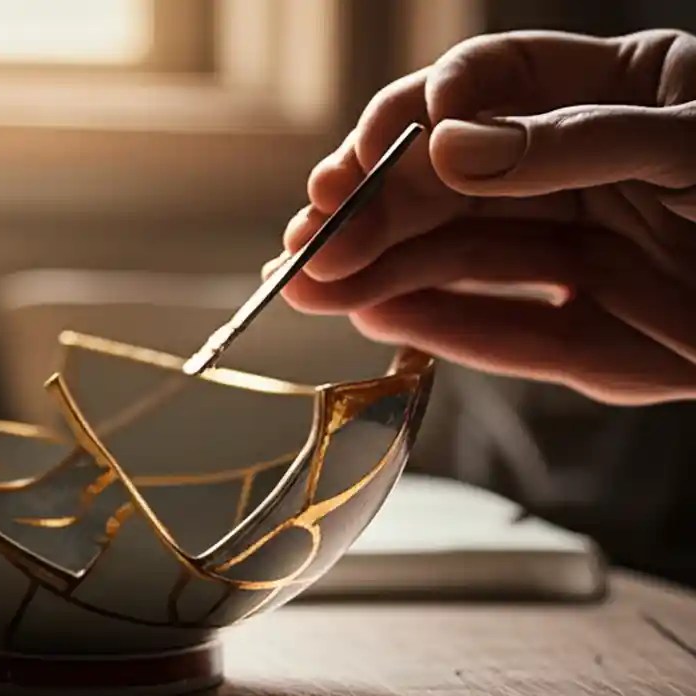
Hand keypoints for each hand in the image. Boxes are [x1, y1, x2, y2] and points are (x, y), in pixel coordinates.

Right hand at [272, 30, 695, 404]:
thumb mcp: (695, 148)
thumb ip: (573, 143)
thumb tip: (449, 145)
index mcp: (618, 97)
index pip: (489, 87)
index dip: (418, 114)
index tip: (372, 152)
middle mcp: (587, 175)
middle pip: (454, 181)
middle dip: (374, 206)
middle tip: (308, 238)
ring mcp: (590, 258)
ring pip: (464, 259)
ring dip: (382, 269)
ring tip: (312, 284)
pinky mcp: (599, 339)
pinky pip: (504, 331)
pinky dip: (438, 324)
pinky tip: (375, 314)